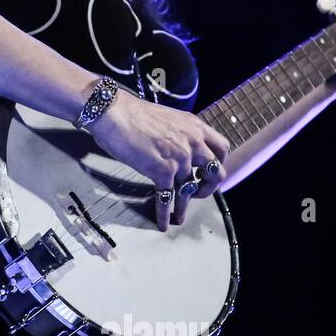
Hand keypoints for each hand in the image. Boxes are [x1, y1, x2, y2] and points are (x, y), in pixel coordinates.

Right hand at [84, 88, 230, 231]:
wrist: (114, 113)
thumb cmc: (132, 113)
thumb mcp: (166, 118)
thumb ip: (177, 133)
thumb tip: (173, 147)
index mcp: (195, 126)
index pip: (221, 148)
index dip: (219, 162)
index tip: (209, 171)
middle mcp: (193, 142)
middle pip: (216, 172)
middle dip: (209, 186)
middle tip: (197, 193)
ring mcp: (180, 158)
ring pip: (189, 189)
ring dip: (184, 205)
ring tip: (180, 217)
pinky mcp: (162, 170)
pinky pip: (167, 197)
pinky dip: (165, 213)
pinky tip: (163, 222)